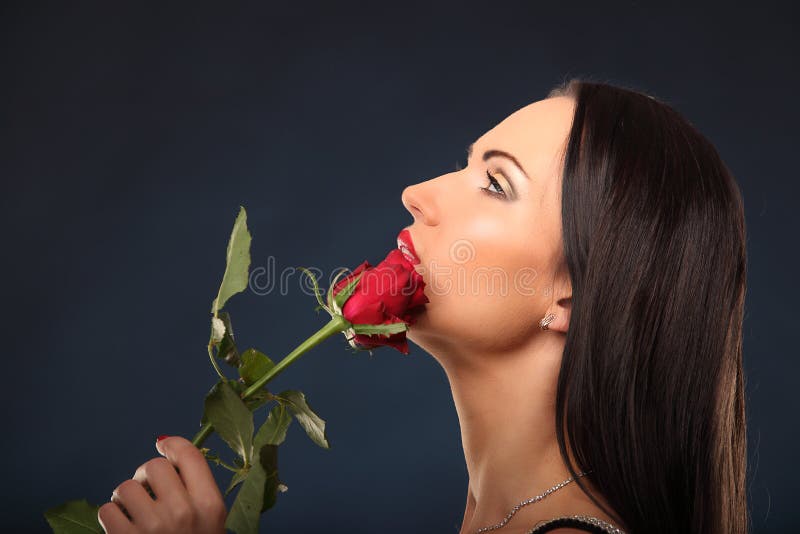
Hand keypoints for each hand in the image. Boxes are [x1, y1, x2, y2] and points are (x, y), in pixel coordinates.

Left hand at [98, 436, 226, 532]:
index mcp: (210, 505)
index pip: (190, 455)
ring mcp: (153, 527)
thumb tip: (167, 446)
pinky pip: (108, 510)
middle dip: (146, 475)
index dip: (173, 445)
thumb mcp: (211, 522)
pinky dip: (111, 517)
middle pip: (154, 466)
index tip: (164, 448)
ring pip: (126, 487)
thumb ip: (198, 489)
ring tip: (134, 513)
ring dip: (126, 498)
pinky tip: (122, 528)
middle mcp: (184, 512)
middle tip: (147, 489)